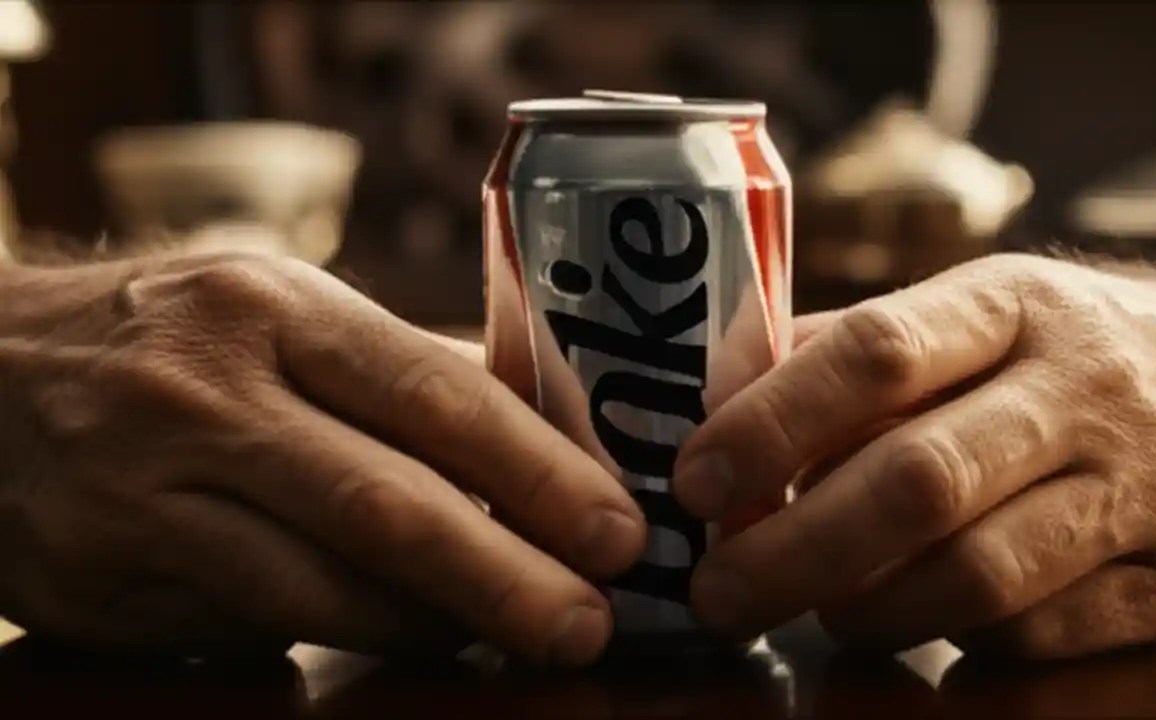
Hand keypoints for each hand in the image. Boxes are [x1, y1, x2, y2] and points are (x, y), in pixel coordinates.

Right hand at [0, 252, 644, 665]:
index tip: (618, 530)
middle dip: (505, 576)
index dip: (537, 471)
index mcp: (276, 308)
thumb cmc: (177, 336)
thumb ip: (404, 369)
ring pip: (319, 588)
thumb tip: (549, 430)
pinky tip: (404, 640)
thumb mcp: (282, 310)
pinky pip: (250, 626)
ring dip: (433, 626)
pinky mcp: (104, 576)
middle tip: (590, 623)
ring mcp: (145, 491)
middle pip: (384, 504)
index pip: (434, 394)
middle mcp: (207, 393)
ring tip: (516, 637)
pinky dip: (341, 640)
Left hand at [673, 253, 1155, 657]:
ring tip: (812, 611)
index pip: (877, 351)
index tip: (694, 480)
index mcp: (1011, 303)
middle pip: (917, 479)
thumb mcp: (980, 312)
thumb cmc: (1074, 352)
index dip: (771, 421)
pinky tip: (918, 625)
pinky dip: (956, 641)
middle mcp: (1082, 388)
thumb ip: (850, 348)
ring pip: (977, 572)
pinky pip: (1042, 634)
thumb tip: (717, 397)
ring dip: (867, 610)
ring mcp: (1140, 486)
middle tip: (714, 593)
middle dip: (792, 550)